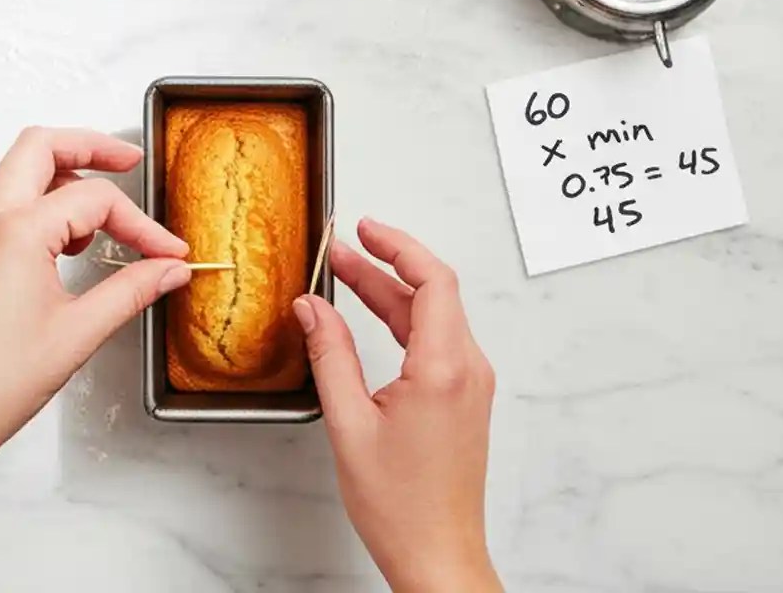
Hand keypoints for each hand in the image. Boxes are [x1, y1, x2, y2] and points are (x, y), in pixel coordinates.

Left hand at [0, 127, 191, 591]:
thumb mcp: (79, 333)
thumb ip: (131, 291)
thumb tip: (171, 269)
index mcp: (17, 231)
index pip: (96, 199)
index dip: (142, 224)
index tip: (169, 254)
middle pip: (41, 146)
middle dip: (91, 146)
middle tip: (132, 162)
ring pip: (20, 172)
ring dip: (65, 175)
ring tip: (105, 217)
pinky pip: (8, 206)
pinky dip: (44, 205)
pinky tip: (71, 245)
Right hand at [292, 218, 501, 592]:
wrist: (437, 552)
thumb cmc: (401, 505)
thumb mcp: (349, 424)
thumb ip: (330, 356)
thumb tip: (312, 308)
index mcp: (443, 369)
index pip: (432, 280)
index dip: (398, 245)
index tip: (364, 229)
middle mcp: (467, 369)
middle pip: (431, 293)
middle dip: (384, 266)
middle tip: (339, 251)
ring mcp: (470, 384)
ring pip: (434, 316)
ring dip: (392, 292)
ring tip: (346, 275)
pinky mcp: (463, 398)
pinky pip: (437, 341)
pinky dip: (403, 319)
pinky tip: (372, 318)